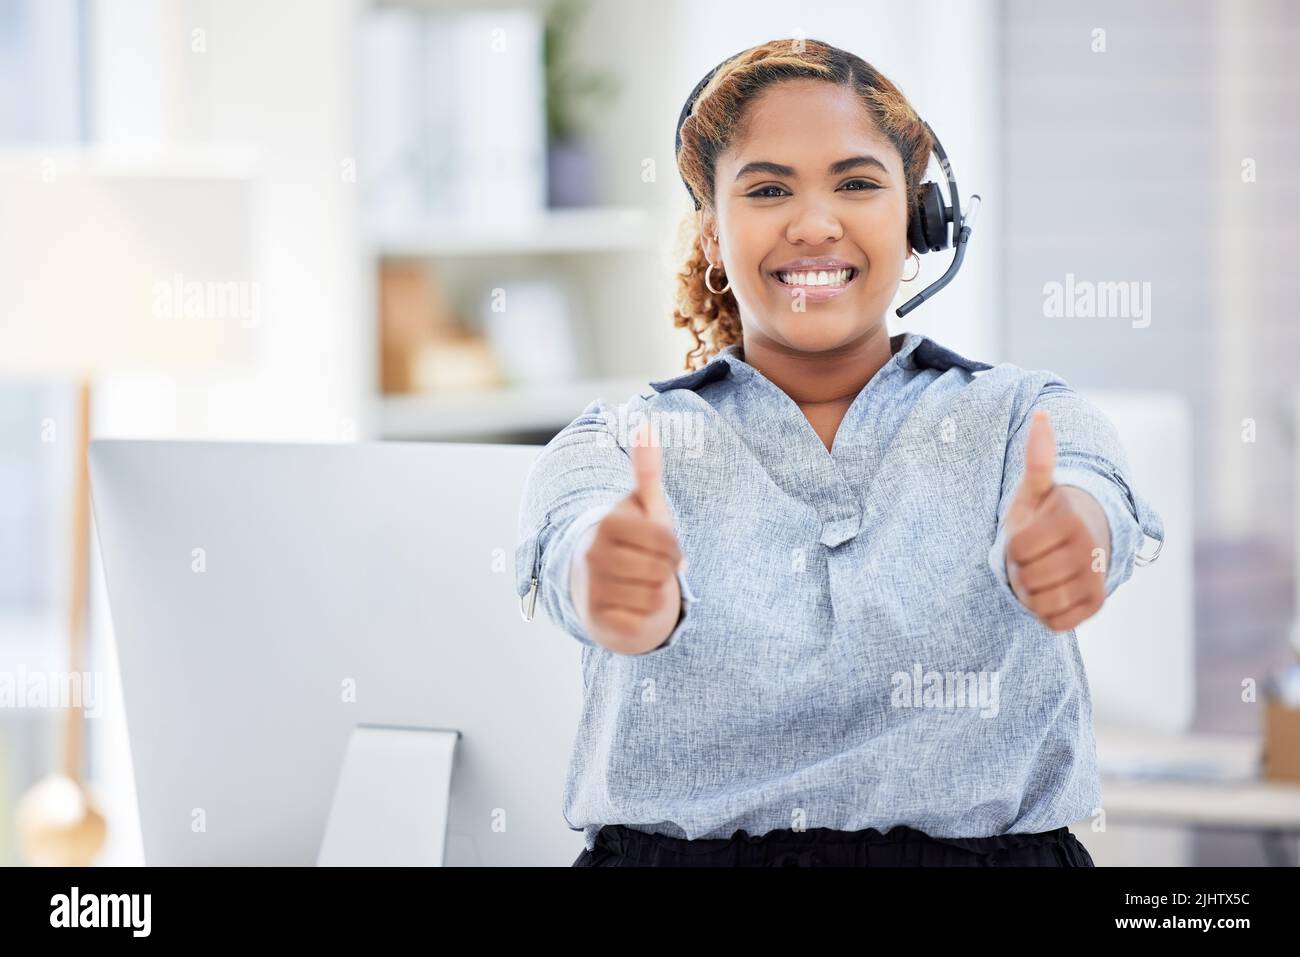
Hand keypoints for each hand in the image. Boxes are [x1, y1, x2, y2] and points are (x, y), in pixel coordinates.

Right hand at [576, 423, 684, 652]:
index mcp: (608, 523)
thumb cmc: (630, 539)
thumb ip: (646, 469)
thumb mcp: (641, 505)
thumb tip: (645, 422)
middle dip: (665, 571)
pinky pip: (643, 622)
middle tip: (650, 568)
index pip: (666, 540)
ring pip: (654, 597)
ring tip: (640, 585)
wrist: (597, 583)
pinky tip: (631, 605)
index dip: (674, 547)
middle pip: (661, 570)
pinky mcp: (596, 618)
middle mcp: (593, 554)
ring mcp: (592, 588)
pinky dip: (645, 617)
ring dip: (656, 594)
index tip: (665, 547)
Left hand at [1003, 410, 1111, 631]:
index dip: (1011, 546)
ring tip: (1041, 572)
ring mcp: (1097, 579)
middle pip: (1026, 577)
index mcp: (1069, 519)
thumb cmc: (1046, 516)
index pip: (1017, 548)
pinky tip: (1052, 591)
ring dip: (1030, 592)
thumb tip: (1042, 414)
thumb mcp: (1035, 489)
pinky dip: (1044, 612)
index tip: (1025, 536)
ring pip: (1039, 601)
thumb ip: (1037, 458)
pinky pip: (1054, 622)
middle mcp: (1090, 549)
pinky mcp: (1097, 604)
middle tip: (1032, 557)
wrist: (1080, 544)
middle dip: (1019, 569)